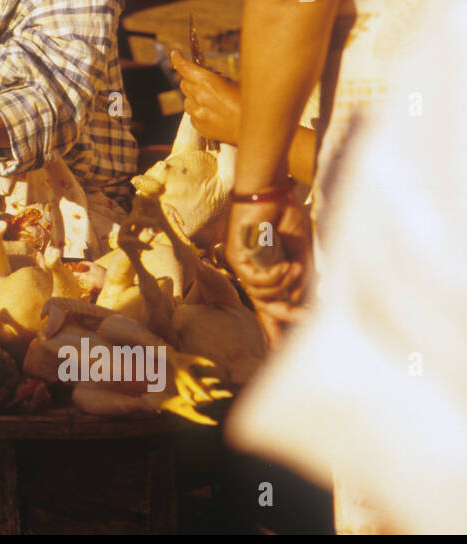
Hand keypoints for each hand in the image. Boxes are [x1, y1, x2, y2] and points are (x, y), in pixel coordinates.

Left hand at [171, 50, 240, 145]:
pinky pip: (192, 114)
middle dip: (192, 80)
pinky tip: (214, 113)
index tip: (175, 55)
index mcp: (208, 82)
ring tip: (213, 101)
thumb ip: (217, 79)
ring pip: (187, 100)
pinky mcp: (199, 126)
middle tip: (206, 83)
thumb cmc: (249, 103)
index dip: (178, 60)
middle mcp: (199, 97)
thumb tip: (210, 76)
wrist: (254, 129)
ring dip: (195, 97)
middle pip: (184, 83)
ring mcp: (197, 113)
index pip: (185, 68)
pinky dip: (199, 111)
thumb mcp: (235, 83)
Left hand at [224, 197, 311, 346]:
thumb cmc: (286, 218)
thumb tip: (300, 302)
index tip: (280, 350)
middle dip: (287, 315)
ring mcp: (242, 267)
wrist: (272, 193)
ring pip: (264, 295)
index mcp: (266, 272)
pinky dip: (277, 276)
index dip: (275, 329)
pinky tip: (285, 264)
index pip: (268, 306)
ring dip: (287, 284)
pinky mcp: (236, 258)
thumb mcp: (301, 253)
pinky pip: (259, 282)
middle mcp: (251, 273)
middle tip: (305, 317)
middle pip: (265, 308)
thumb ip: (301, 279)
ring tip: (295, 266)